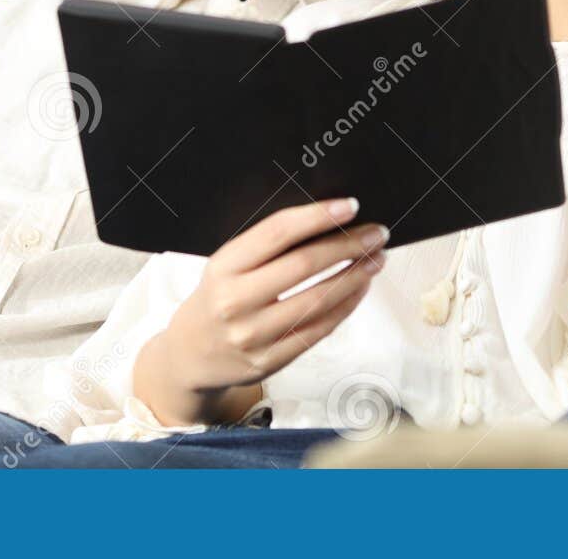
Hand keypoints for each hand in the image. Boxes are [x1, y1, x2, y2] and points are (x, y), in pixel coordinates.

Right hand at [138, 198, 386, 425]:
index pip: (276, 233)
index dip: (317, 217)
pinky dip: (345, 307)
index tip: (350, 206)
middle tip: (377, 233)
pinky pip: (318, 330)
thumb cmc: (217, 297)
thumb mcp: (226, 265)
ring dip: (355, 277)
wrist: (191, 354)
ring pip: (317, 301)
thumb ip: (266, 248)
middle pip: (303, 266)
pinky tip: (360, 289)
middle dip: (348, 246)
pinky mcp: (270, 361)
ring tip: (376, 260)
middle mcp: (235, 300)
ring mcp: (253, 335)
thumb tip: (326, 222)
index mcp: (223, 266)